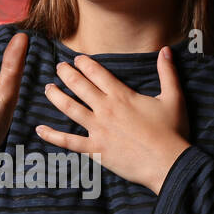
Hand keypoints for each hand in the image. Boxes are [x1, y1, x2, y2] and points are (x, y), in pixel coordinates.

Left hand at [36, 47, 191, 194]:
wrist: (168, 163)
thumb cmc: (172, 132)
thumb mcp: (173, 98)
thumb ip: (167, 72)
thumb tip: (166, 50)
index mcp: (122, 95)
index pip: (98, 73)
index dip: (85, 64)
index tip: (76, 59)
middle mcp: (106, 109)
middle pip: (80, 86)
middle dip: (66, 74)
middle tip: (58, 68)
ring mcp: (98, 129)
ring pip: (70, 109)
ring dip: (56, 97)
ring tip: (48, 88)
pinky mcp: (95, 149)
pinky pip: (69, 142)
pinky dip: (53, 136)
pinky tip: (40, 129)